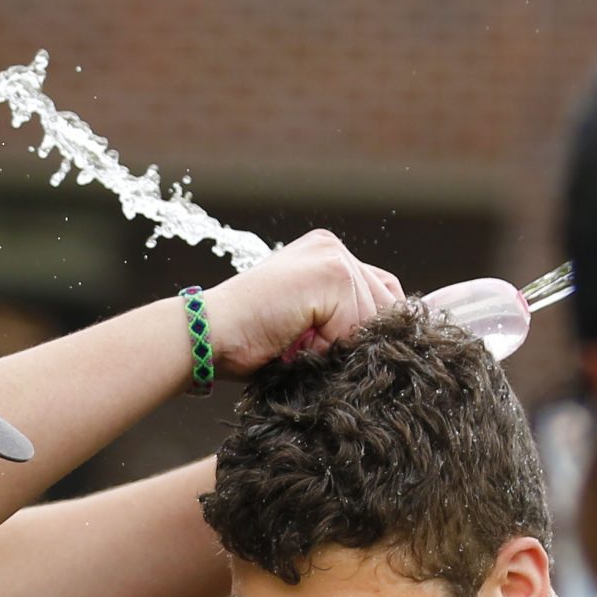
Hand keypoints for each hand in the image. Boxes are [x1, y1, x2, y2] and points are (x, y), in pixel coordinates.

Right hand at [202, 230, 405, 376]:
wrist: (208, 335)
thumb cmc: (248, 340)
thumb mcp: (305, 325)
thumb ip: (342, 318)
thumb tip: (388, 342)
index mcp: (326, 252)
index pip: (381, 292)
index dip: (369, 329)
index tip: (338, 350)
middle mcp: (332, 246)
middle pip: (385, 306)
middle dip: (356, 339)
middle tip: (307, 347)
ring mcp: (333, 256)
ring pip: (372, 321)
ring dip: (338, 345)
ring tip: (298, 342)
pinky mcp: (332, 274)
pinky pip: (356, 328)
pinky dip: (328, 347)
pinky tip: (296, 341)